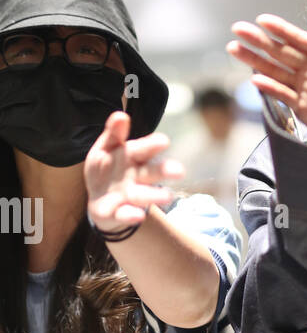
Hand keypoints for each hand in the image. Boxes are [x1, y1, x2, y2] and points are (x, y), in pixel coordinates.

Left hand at [85, 112, 184, 233]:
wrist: (100, 199)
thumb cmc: (107, 167)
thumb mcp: (106, 147)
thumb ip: (114, 134)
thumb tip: (121, 116)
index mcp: (132, 157)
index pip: (144, 149)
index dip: (152, 146)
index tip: (164, 142)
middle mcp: (135, 177)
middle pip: (151, 172)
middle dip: (164, 171)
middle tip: (179, 171)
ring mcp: (128, 195)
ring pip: (143, 195)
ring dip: (154, 196)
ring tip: (167, 197)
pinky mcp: (119, 212)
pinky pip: (125, 214)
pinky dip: (131, 215)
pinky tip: (137, 216)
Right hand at [226, 12, 306, 156]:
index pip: (300, 39)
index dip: (281, 30)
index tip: (262, 19)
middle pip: (280, 51)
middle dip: (259, 40)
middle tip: (237, 28)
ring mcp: (302, 87)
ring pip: (275, 70)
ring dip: (255, 60)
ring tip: (233, 48)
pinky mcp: (301, 105)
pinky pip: (284, 94)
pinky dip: (271, 87)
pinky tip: (256, 79)